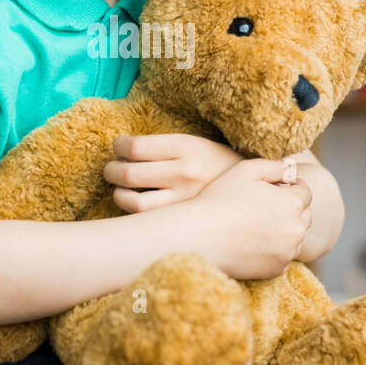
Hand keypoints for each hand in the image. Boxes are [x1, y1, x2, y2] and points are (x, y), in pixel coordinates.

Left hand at [105, 133, 243, 213]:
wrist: (254, 192)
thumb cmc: (218, 166)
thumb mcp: (197, 145)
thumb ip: (165, 147)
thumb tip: (124, 149)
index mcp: (187, 147)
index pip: (135, 146)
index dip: (119, 146)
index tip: (119, 147)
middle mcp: (184, 172)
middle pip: (127, 173)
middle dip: (111, 170)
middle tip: (111, 168)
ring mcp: (183, 199)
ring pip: (132, 201)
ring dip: (117, 193)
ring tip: (119, 188)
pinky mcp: (183, 219)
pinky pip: (146, 219)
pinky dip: (131, 211)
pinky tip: (133, 204)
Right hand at [187, 157, 312, 279]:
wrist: (198, 236)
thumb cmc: (220, 199)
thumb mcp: (246, 170)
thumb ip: (276, 166)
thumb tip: (293, 169)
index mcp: (293, 203)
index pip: (304, 191)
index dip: (288, 187)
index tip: (270, 189)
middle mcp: (296, 229)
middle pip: (304, 215)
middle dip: (289, 208)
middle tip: (261, 206)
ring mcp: (288, 252)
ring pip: (295, 237)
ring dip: (284, 229)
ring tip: (256, 224)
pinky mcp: (277, 270)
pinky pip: (284, 255)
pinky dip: (275, 249)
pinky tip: (253, 241)